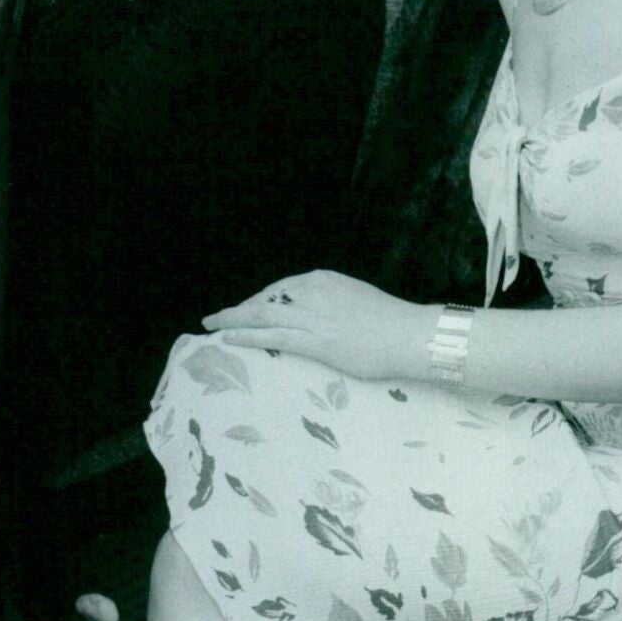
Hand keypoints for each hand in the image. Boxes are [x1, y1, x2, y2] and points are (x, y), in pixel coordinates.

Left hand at [203, 271, 426, 382]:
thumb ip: (334, 304)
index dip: (258, 301)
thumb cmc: (391, 322)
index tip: (245, 310)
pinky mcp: (316, 340)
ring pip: (261, 315)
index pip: (280, 289)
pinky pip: (272, 336)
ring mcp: (313, 316)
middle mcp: (312, 292)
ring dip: (232, 320)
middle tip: (215, 317)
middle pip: (265, 300)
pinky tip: (229, 338)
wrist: (410, 334)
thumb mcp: (356, 300)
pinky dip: (247, 336)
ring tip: (211, 327)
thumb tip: (322, 317)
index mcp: (323, 280)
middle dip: (238, 309)